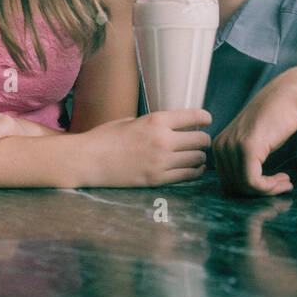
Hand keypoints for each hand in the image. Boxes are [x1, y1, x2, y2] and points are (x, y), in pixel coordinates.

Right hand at [80, 109, 211, 186]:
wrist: (88, 160)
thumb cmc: (106, 137)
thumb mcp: (132, 121)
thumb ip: (155, 123)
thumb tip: (175, 126)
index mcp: (156, 120)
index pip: (194, 117)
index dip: (205, 118)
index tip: (207, 120)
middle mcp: (163, 140)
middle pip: (201, 140)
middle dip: (203, 140)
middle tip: (201, 141)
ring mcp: (161, 161)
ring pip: (198, 159)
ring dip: (200, 157)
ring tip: (196, 156)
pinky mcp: (157, 179)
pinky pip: (188, 176)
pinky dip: (195, 172)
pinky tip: (193, 169)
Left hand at [212, 72, 296, 195]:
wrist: (289, 95)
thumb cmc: (276, 118)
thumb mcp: (253, 141)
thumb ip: (243, 160)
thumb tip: (245, 188)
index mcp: (219, 145)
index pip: (227, 182)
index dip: (250, 190)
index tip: (271, 186)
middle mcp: (221, 145)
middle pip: (234, 187)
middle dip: (259, 192)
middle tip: (282, 185)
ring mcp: (232, 146)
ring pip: (244, 187)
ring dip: (268, 190)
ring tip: (285, 182)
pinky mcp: (247, 147)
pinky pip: (253, 182)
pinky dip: (270, 187)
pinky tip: (284, 180)